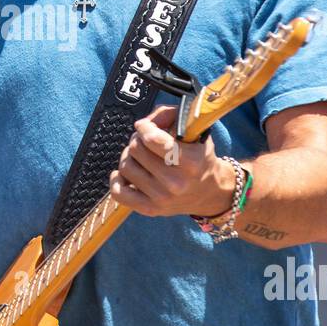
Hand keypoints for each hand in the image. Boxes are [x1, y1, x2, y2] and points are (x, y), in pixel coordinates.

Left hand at [109, 104, 235, 218]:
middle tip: (145, 141)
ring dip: (129, 157)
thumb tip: (145, 122)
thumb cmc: (199, 157)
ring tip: (140, 157)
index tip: (144, 126)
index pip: (153, 139)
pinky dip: (117, 180)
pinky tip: (126, 174)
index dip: (144, 127)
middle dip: (138, 139)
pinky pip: (119, 193)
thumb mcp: (195, 132)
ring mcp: (162, 198)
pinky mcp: (150, 209)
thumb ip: (170, 116)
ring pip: (125, 166)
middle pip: (136, 149)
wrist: (209, 192)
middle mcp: (176, 182)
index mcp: (191, 162)